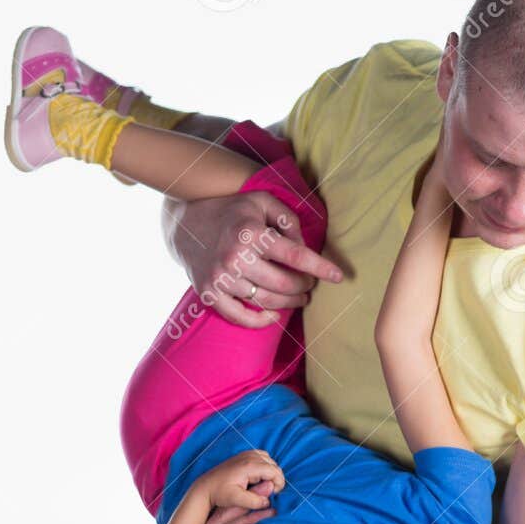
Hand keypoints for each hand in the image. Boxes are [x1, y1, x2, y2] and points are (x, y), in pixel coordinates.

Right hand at [163, 190, 343, 327]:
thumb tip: (306, 248)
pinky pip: (241, 317)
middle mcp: (235, 257)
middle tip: (310, 284)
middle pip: (285, 284)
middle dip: (305, 287)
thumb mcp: (262, 202)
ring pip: (268, 302)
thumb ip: (289, 220)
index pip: (296, 256)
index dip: (321, 268)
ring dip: (290, 303)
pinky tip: (276, 314)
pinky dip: (262, 321)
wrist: (185, 224)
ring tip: (299, 297)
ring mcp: (221, 279)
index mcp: (251, 233)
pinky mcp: (209, 294)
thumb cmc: (233, 212)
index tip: (339, 277)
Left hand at [197, 450, 283, 510]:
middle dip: (276, 479)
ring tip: (263, 486)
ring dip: (270, 472)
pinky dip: (264, 467)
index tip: (273, 495)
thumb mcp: (236, 500)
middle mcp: (249, 456)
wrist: (205, 487)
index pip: (275, 471)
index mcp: (250, 466)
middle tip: (268, 492)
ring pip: (269, 460)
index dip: (279, 484)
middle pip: (274, 465)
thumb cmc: (220, 493)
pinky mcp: (243, 455)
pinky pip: (262, 457)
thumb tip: (268, 501)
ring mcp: (246, 454)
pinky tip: (257, 478)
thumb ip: (254, 501)